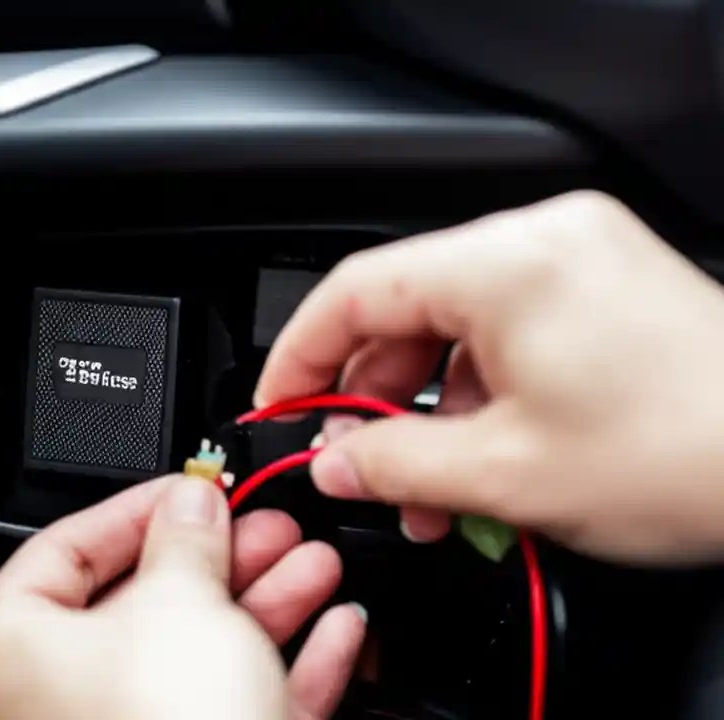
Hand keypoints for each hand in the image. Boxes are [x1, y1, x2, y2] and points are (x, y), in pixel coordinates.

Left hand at [0, 477, 365, 719]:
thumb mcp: (181, 604)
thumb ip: (186, 539)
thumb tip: (191, 505)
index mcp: (7, 654)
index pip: (64, 550)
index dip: (139, 509)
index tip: (192, 488)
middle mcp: (49, 704)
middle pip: (143, 603)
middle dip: (223, 558)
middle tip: (265, 524)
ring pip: (197, 655)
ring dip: (265, 604)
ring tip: (314, 565)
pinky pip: (232, 705)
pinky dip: (286, 668)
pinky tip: (333, 628)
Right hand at [257, 190, 723, 563]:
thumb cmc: (693, 456)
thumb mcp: (508, 475)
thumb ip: (394, 463)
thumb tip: (336, 462)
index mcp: (507, 263)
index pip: (355, 290)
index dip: (300, 355)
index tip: (281, 405)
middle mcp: (543, 241)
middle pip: (405, 306)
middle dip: (372, 396)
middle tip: (354, 462)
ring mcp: (580, 257)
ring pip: (458, 324)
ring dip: (428, 407)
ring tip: (428, 489)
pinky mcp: (608, 286)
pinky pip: (511, 329)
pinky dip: (481, 392)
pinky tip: (480, 459)